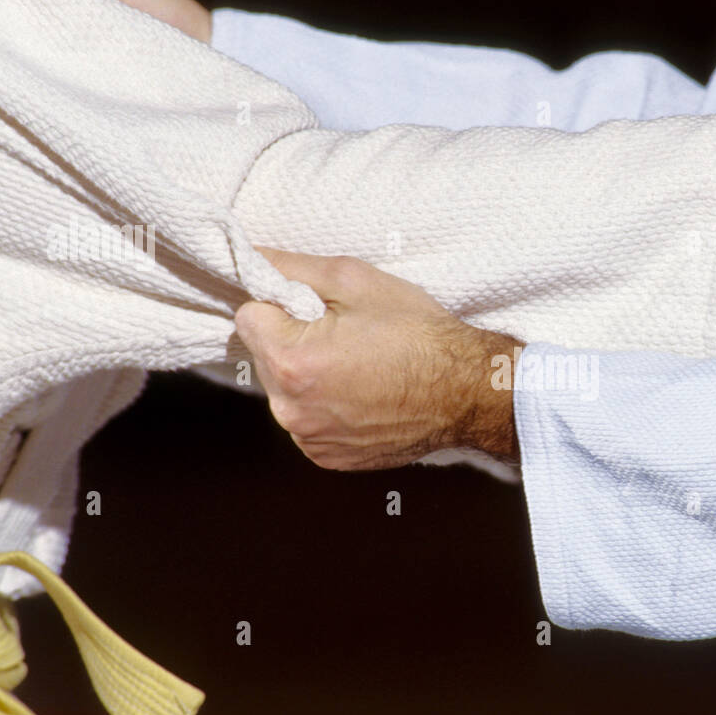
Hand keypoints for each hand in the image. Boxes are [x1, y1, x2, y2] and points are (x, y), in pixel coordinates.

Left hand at [235, 250, 519, 469]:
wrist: (466, 390)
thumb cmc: (418, 334)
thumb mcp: (355, 281)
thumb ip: (291, 267)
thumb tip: (249, 257)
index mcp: (291, 361)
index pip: (248, 316)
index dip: (281, 303)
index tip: (318, 308)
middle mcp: (290, 409)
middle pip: (264, 356)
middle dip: (292, 340)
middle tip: (346, 335)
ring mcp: (308, 439)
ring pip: (284, 391)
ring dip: (307, 376)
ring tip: (358, 366)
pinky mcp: (327, 457)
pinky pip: (307, 421)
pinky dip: (325, 407)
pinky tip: (362, 395)